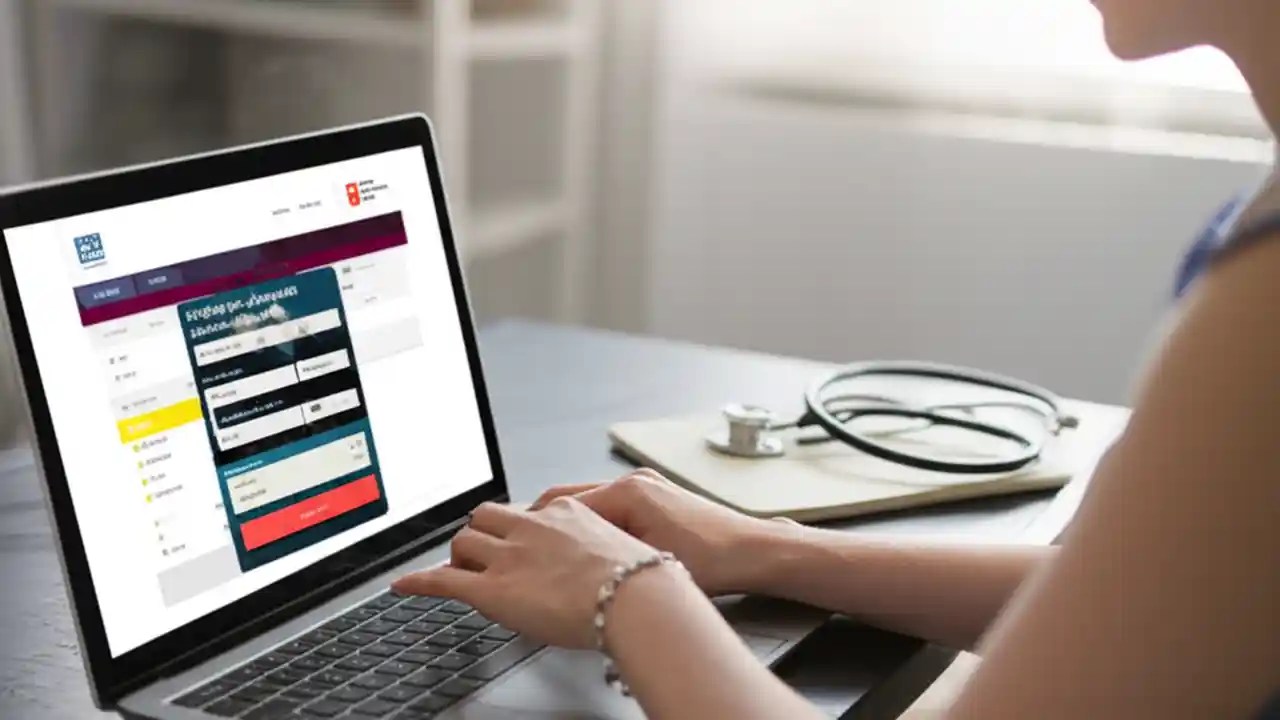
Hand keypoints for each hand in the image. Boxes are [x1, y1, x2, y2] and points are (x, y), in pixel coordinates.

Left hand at [392, 499, 670, 648]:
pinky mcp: (493, 588)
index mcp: (564, 514)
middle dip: (480, 535)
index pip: (525, 514)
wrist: (635, 598)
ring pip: (464, 542)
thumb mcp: (623, 552)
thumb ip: (602, 552)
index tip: (515, 541)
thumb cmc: (640, 582)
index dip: (514, 531)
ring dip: (459, 558)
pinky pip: (445, 580)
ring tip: (458, 572)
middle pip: (486, 517)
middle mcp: (531, 527)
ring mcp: (509, 556)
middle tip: (480, 555)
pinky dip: (420, 582)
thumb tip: (606, 568)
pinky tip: (404, 586)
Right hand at [530, 469, 783, 595]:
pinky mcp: (656, 500)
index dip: (537, 528)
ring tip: (555, 554)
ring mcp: (645, 488)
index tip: (518, 545)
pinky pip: (611, 509)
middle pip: (571, 499)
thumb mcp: (646, 561)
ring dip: (572, 526)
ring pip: (590, 505)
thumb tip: (562, 556)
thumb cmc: (712, 559)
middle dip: (546, 524)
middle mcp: (633, 482)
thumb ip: (599, 553)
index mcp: (626, 492)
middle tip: (525, 548)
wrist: (753, 553)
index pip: (561, 505)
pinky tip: (592, 550)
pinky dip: (596, 527)